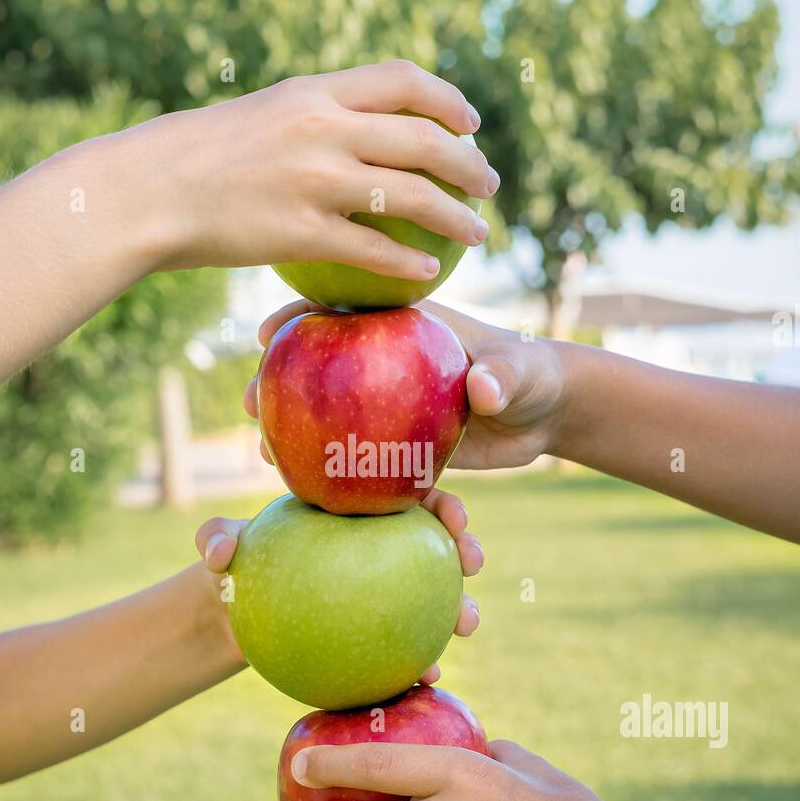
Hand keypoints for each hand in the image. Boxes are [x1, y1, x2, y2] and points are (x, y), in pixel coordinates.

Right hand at [144, 60, 497, 278]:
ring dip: (458, 217)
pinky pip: (375, 251)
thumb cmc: (195, 159)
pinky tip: (428, 275)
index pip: (402, 79)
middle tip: (488, 185)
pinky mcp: (300, 232)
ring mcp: (314, 180)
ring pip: (413, 196)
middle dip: (470, 163)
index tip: (471, 122)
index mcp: (313, 91)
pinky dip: (410, 264)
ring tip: (479, 234)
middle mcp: (321, 128)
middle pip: (423, 139)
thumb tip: (352, 134)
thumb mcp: (257, 117)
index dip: (449, 99)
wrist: (145, 191)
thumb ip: (309, 120)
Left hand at [195, 485, 482, 680]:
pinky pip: (405, 648)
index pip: (405, 496)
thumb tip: (221, 551)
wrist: (237, 616)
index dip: (439, 500)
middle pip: (434, 542)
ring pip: (433, 596)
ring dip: (461, 606)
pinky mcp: (376, 635)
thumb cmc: (235, 567)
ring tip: (467, 623)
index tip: (454, 514)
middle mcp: (378, 548)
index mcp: (354, 513)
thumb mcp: (221, 546)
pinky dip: (419, 661)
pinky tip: (427, 677)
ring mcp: (383, 593)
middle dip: (464, 548)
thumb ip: (215, 537)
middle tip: (471, 561)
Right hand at [246, 299, 566, 470]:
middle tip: (253, 405)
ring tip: (265, 452)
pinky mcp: (396, 444)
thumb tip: (481, 390)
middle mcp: (382, 362)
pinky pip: (356, 456)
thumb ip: (501, 376)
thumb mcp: (520, 371)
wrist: (545, 415)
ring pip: (326, 414)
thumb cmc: (532, 374)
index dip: (297, 317)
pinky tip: (307, 490)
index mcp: (402, 327)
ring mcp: (385, 405)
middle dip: (276, 379)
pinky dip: (331, 470)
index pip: (339, 310)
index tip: (266, 336)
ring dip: (291, 429)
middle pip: (316, 365)